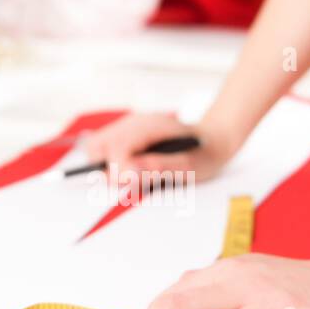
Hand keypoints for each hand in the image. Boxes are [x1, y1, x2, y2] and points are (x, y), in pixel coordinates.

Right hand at [80, 112, 236, 180]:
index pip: (115, 150)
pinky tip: (133, 170)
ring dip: (108, 167)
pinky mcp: (127, 135)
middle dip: (109, 170)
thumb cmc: (203, 154)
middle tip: (131, 181)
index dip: (120, 173)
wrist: (212, 140)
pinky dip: (112, 164)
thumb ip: (159, 168)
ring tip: (133, 177)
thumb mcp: (189, 166)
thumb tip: (130, 171)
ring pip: (97, 147)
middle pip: (97, 147)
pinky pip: (105, 148)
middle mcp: (134, 123)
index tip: (134, 185)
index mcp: (148, 128)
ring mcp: (128, 127)